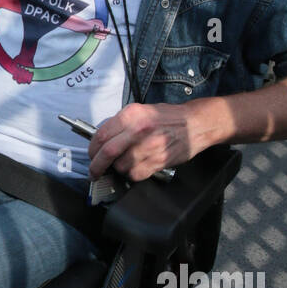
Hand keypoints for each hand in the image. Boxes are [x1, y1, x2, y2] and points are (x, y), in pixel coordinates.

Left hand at [87, 102, 204, 183]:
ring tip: (125, 164)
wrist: (194, 124)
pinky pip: (135, 175)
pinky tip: (137, 167)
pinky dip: (132, 175)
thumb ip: (121, 124)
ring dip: (118, 169)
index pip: (101, 135)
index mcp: (131, 115)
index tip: (92, 156)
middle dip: (96, 166)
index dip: (92, 149)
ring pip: (121, 166)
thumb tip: (101, 141)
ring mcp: (148, 146)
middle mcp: (138, 130)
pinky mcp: (158, 161)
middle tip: (95, 172)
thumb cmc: (168, 118)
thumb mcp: (141, 111)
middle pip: (107, 153)